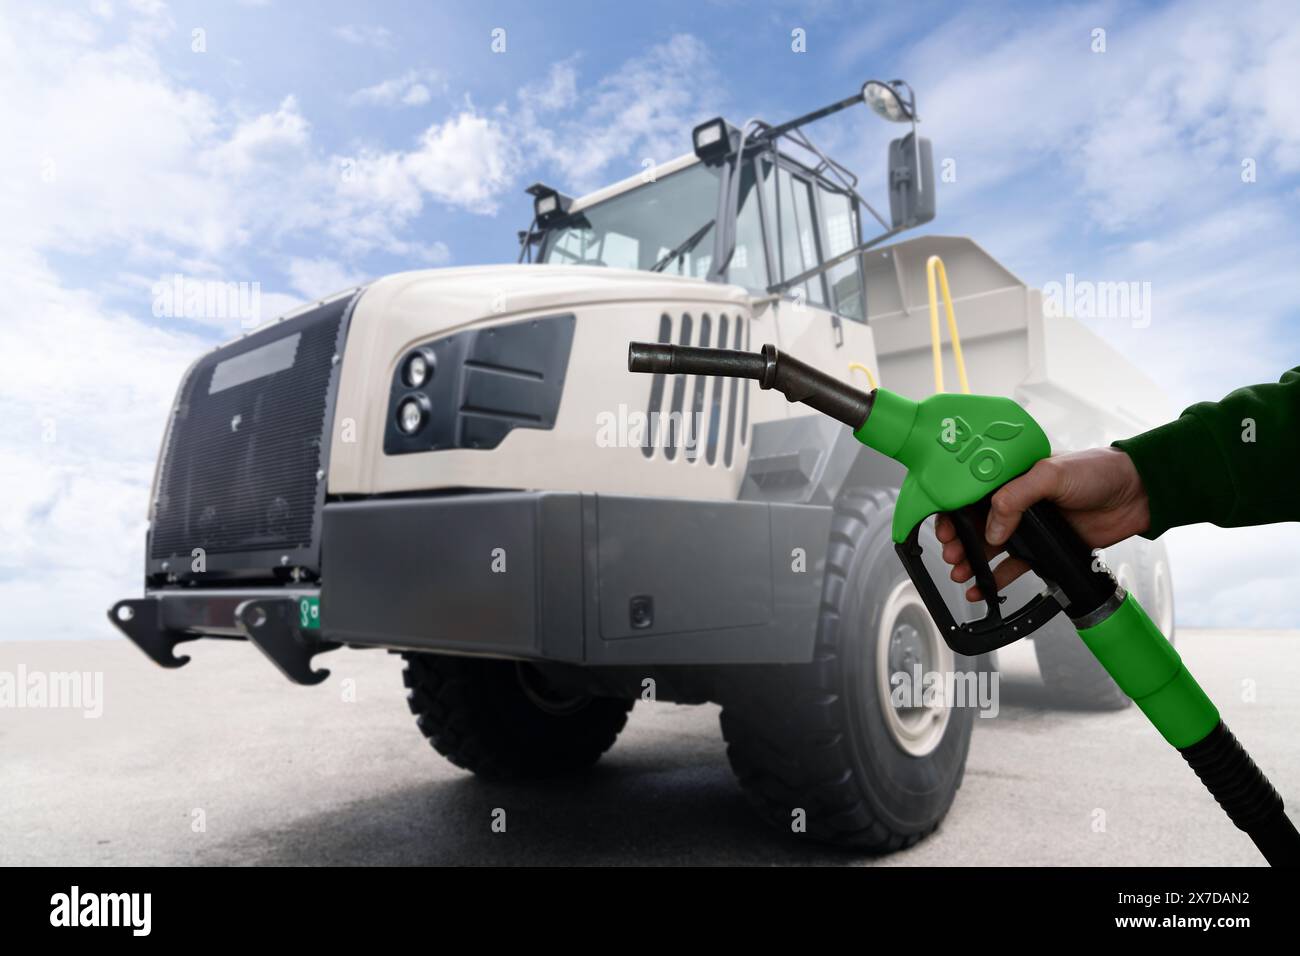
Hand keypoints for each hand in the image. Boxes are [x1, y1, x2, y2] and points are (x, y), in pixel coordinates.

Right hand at [934, 447, 1150, 601]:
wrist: (1137, 494)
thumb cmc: (1098, 471)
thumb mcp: (1052, 473)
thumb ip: (1017, 496)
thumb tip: (993, 527)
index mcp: (1012, 475)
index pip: (971, 493)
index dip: (953, 511)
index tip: (944, 528)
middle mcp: (1017, 501)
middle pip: (976, 524)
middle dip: (959, 541)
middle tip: (952, 554)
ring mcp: (1030, 527)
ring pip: (991, 548)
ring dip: (973, 562)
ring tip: (961, 573)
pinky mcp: (1045, 548)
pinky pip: (1014, 567)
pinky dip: (997, 579)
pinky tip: (982, 588)